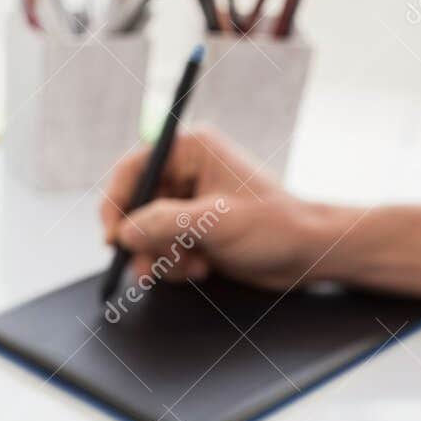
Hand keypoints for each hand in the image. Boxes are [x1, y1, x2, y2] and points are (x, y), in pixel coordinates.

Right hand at [100, 127, 331, 291]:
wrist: (308, 253)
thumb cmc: (274, 226)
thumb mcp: (216, 223)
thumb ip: (166, 224)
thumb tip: (124, 233)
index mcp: (192, 150)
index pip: (133, 168)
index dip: (116, 204)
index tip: (112, 238)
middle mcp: (187, 172)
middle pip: (136, 205)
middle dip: (142, 242)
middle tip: (147, 270)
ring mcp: (190, 203)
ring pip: (148, 233)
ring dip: (161, 258)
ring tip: (191, 268)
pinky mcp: (195, 230)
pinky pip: (164, 249)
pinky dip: (175, 265)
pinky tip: (202, 268)